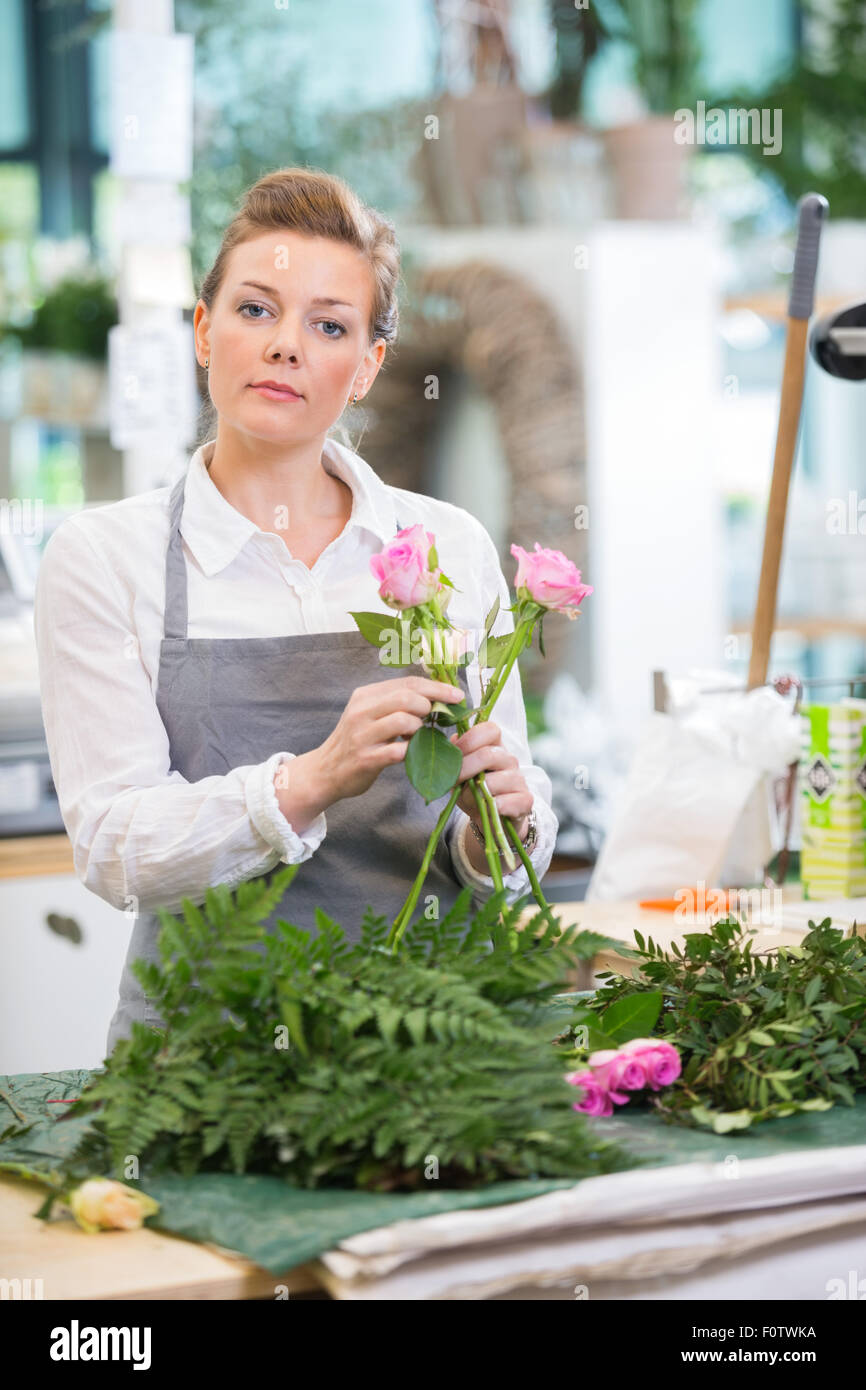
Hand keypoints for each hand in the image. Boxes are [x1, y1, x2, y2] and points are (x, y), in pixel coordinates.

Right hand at [314, 675, 464, 802]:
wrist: (325, 771)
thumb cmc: (356, 741)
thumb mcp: (369, 714)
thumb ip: (395, 703)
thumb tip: (434, 697)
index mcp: (365, 696)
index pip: (407, 682)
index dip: (436, 688)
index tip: (457, 695)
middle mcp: (361, 712)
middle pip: (406, 697)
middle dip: (429, 706)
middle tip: (435, 718)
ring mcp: (362, 735)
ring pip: (403, 720)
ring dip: (419, 728)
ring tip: (417, 735)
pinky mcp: (365, 759)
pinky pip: (397, 751)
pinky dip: (410, 750)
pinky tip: (410, 752)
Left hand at [448, 720, 532, 839]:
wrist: (489, 818)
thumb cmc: (472, 790)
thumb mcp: (459, 772)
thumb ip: (455, 756)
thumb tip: (453, 742)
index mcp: (494, 746)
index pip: (490, 729)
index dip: (469, 740)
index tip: (454, 755)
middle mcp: (509, 759)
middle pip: (488, 755)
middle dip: (465, 769)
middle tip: (455, 781)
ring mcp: (519, 778)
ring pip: (494, 781)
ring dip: (476, 793)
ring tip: (471, 799)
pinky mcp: (525, 799)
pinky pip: (508, 802)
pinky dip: (493, 807)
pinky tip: (489, 809)